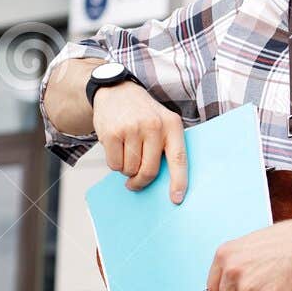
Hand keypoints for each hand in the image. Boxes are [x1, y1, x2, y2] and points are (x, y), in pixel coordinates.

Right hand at [92, 83, 187, 201]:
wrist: (116, 90)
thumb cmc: (144, 114)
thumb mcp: (163, 121)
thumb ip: (167, 145)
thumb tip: (167, 182)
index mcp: (172, 125)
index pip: (179, 158)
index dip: (178, 181)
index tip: (176, 199)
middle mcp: (154, 126)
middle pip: (150, 170)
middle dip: (142, 181)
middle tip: (135, 183)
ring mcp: (132, 128)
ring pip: (130, 169)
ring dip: (127, 169)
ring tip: (127, 152)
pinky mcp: (112, 133)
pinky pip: (114, 164)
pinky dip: (114, 163)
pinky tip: (116, 148)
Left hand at [207, 220, 291, 290]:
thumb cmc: (286, 240)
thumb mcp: (250, 243)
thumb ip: (236, 262)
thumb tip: (230, 284)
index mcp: (224, 255)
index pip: (213, 286)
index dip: (228, 289)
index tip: (239, 289)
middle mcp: (232, 271)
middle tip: (260, 288)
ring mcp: (247, 287)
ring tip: (275, 284)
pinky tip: (284, 287)